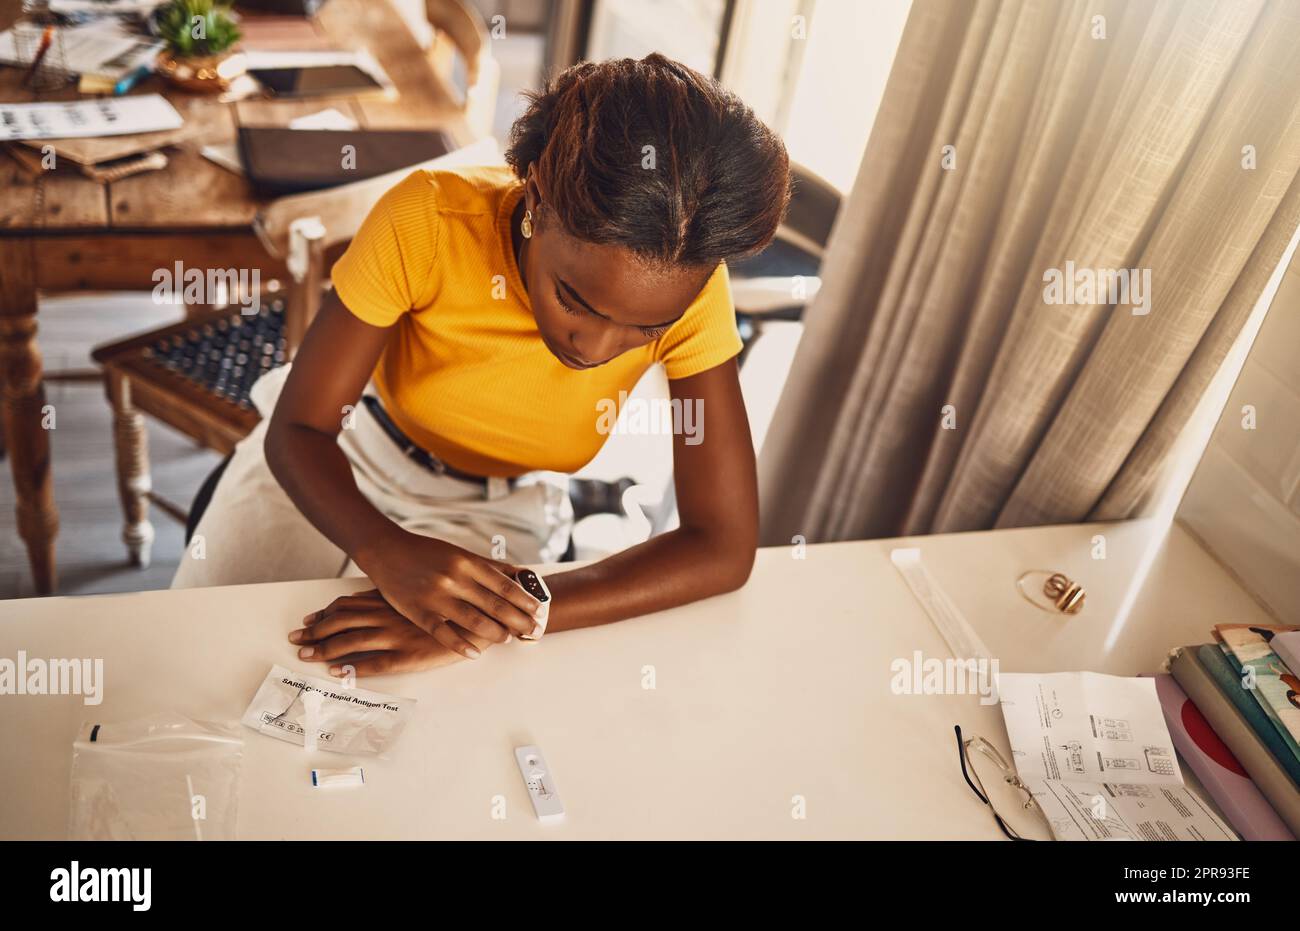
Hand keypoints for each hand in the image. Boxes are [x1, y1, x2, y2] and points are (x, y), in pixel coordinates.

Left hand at [290, 589, 497, 675]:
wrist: (484, 617)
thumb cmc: (456, 604)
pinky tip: (336, 671)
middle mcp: (388, 616)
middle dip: (315, 632)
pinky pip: (373, 663)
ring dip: (323, 649)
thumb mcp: (425, 594)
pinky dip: (351, 667)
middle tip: (296, 640)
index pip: (347, 605)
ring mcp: (396, 635)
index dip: (325, 613)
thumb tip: (378, 599)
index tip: (310, 620)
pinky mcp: (408, 655)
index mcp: (391, 601)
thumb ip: (401, 597)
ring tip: (306, 657)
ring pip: (350, 642)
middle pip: (340, 622)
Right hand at [354, 531, 543, 658]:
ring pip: (474, 620)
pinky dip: (461, 645)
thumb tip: (520, 576)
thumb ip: (489, 566)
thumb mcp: (460, 553)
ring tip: (510, 638)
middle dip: (518, 619)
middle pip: (494, 605)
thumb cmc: (427, 553)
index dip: (524, 600)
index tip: (539, 610)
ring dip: (496, 633)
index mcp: (467, 562)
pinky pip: (444, 633)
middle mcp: (455, 579)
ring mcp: (437, 596)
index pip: (504, 585)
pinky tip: (476, 654)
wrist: (387, 552)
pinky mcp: (419, 612)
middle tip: (533, 629)